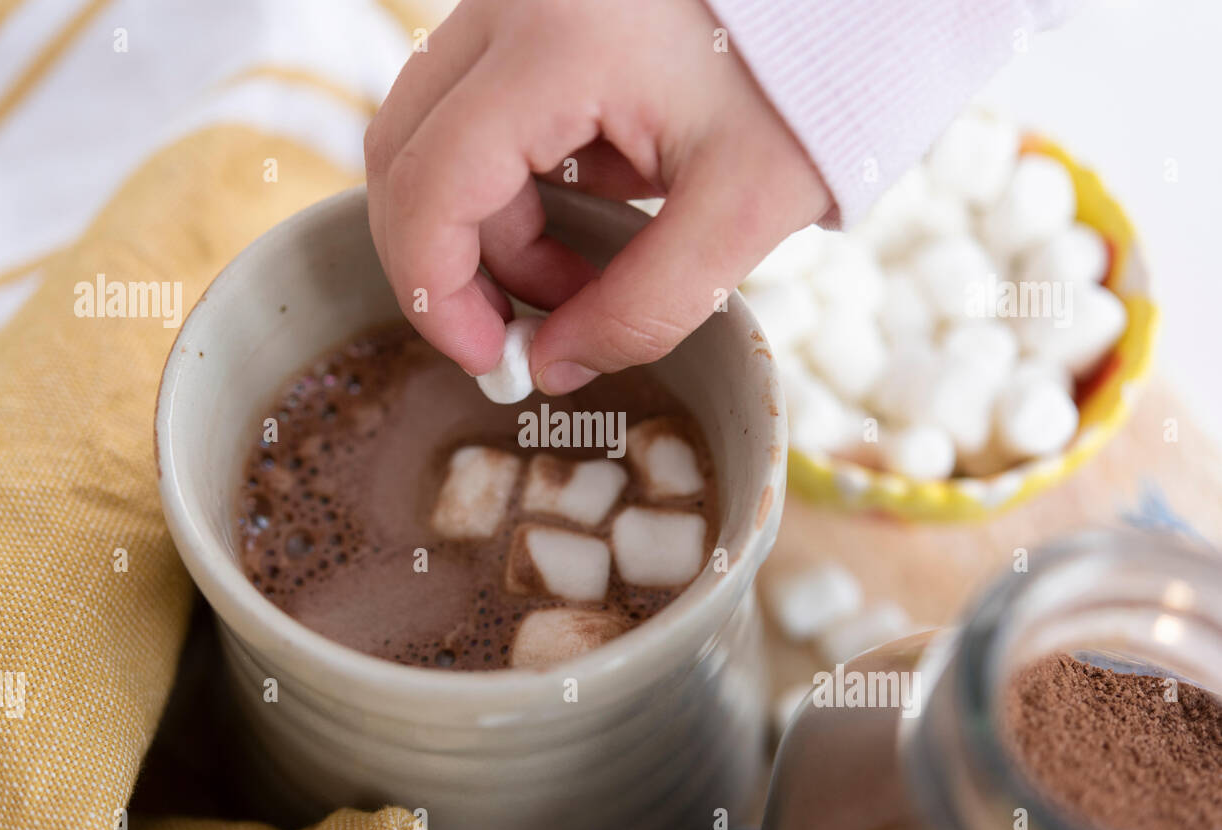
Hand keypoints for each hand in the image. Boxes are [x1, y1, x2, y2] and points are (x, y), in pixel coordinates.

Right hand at [363, 0, 830, 392]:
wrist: (848, 5)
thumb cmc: (811, 89)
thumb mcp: (743, 212)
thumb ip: (645, 307)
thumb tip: (551, 368)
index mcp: (557, 45)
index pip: (430, 183)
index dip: (435, 290)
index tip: (487, 359)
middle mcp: (511, 3)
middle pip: (405, 156)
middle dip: (447, 264)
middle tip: (515, 334)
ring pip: (430, 137)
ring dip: (479, 230)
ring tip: (574, 281)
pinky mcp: (529, 15)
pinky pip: (470, 114)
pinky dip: (501, 188)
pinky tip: (574, 226)